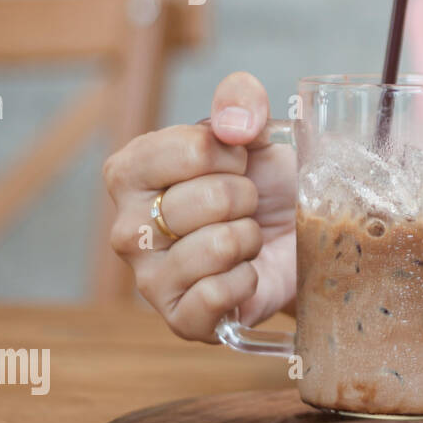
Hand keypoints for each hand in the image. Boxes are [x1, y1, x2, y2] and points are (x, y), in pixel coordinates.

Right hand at [102, 71, 297, 341]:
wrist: (295, 242)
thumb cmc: (265, 186)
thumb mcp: (256, 131)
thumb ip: (240, 102)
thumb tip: (234, 124)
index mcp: (130, 172)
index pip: (191, 150)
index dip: (232, 154)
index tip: (236, 164)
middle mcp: (126, 228)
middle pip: (208, 199)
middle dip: (246, 199)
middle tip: (244, 208)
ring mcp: (148, 279)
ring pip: (218, 245)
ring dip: (249, 239)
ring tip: (244, 240)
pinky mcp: (178, 320)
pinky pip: (219, 294)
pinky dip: (247, 280)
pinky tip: (242, 274)